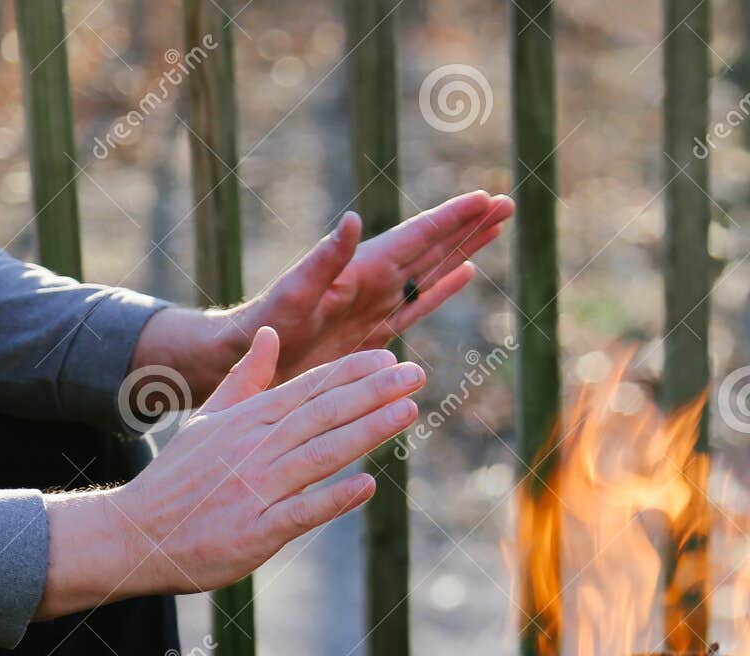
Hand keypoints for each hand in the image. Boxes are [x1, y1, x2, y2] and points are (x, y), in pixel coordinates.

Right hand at [35, 328, 422, 616]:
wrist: (132, 535)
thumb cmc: (178, 480)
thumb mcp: (207, 420)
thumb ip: (245, 379)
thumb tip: (271, 334)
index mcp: (247, 420)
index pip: (308, 388)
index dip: (352, 372)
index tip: (390, 357)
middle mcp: (254, 449)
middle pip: (322, 413)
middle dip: (372, 392)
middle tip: (415, 374)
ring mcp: (255, 489)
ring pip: (319, 454)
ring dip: (365, 432)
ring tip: (406, 413)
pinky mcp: (255, 530)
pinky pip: (300, 512)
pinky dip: (333, 499)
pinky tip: (367, 485)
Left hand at [243, 189, 512, 379]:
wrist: (243, 362)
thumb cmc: (262, 331)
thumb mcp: (292, 295)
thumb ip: (323, 260)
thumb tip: (354, 220)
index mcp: (361, 270)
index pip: (417, 238)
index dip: (452, 219)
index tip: (485, 199)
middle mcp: (372, 281)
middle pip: (431, 246)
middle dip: (468, 225)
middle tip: (506, 202)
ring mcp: (375, 304)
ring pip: (430, 270)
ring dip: (462, 248)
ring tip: (494, 226)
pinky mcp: (373, 331)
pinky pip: (417, 304)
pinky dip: (442, 288)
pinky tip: (462, 273)